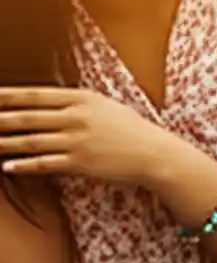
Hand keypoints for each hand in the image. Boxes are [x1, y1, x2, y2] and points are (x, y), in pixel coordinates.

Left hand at [0, 88, 182, 184]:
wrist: (155, 154)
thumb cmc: (132, 130)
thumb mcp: (106, 106)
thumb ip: (77, 103)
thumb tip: (49, 103)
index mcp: (82, 98)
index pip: (34, 95)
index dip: (6, 96)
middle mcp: (76, 117)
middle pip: (26, 117)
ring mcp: (77, 140)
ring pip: (30, 141)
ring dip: (4, 143)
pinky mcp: (80, 163)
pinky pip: (44, 163)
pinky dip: (23, 165)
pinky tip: (7, 167)